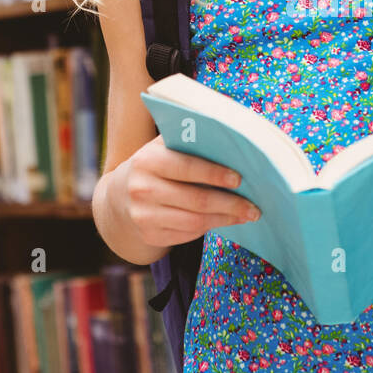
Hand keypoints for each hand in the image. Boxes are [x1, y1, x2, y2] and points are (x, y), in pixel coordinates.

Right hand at [118, 135, 260, 249]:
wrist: (118, 198)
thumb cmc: (154, 166)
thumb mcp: (162, 147)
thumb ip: (187, 139)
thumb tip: (229, 137)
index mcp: (147, 160)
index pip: (186, 167)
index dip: (215, 174)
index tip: (239, 179)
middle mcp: (142, 189)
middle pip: (196, 200)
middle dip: (230, 204)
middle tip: (254, 205)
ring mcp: (144, 216)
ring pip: (195, 221)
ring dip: (225, 219)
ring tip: (247, 215)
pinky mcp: (150, 235)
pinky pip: (188, 234)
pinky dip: (211, 227)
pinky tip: (226, 221)